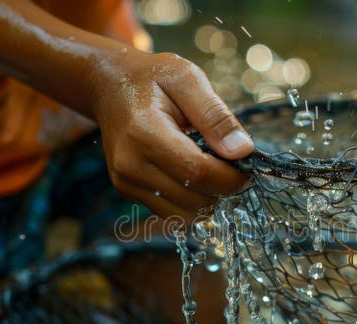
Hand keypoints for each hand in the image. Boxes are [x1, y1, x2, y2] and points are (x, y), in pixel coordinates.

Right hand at [90, 49, 253, 220]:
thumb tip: (243, 150)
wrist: (107, 85)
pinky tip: (195, 175)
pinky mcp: (127, 191)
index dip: (231, 177)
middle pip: (194, 199)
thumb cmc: (151, 77)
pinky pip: (171, 211)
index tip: (249, 166)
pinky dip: (191, 200)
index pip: (198, 172)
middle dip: (223, 188)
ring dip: (208, 198)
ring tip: (214, 169)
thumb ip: (215, 116)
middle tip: (233, 165)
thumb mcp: (188, 79)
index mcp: (145, 134)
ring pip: (184, 213)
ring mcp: (126, 182)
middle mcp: (130, 165)